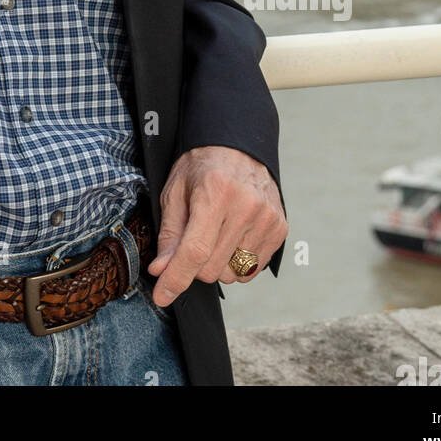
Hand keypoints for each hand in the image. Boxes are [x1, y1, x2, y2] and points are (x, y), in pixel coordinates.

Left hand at [146, 145, 285, 306]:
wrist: (238, 145)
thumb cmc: (202, 166)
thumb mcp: (175, 190)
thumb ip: (169, 233)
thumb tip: (161, 270)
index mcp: (215, 192)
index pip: (195, 251)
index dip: (175, 278)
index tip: (162, 296)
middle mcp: (246, 207)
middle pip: (212, 268)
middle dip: (194, 265)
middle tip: (193, 240)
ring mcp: (267, 218)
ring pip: (233, 273)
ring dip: (217, 264)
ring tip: (215, 233)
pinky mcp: (279, 228)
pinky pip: (253, 269)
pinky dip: (237, 263)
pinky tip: (232, 237)